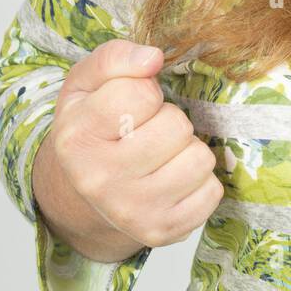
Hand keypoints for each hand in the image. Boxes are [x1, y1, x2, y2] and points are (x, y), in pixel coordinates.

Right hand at [45, 39, 222, 248]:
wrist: (83, 192)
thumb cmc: (94, 126)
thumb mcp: (88, 83)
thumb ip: (116, 58)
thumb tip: (152, 58)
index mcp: (77, 138)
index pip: (140, 94)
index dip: (145, 91)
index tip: (131, 104)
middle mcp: (100, 181)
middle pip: (177, 126)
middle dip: (169, 120)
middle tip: (147, 131)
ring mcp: (132, 212)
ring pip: (200, 159)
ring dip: (187, 149)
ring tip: (161, 155)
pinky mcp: (162, 231)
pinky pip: (212, 191)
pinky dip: (199, 181)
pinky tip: (171, 179)